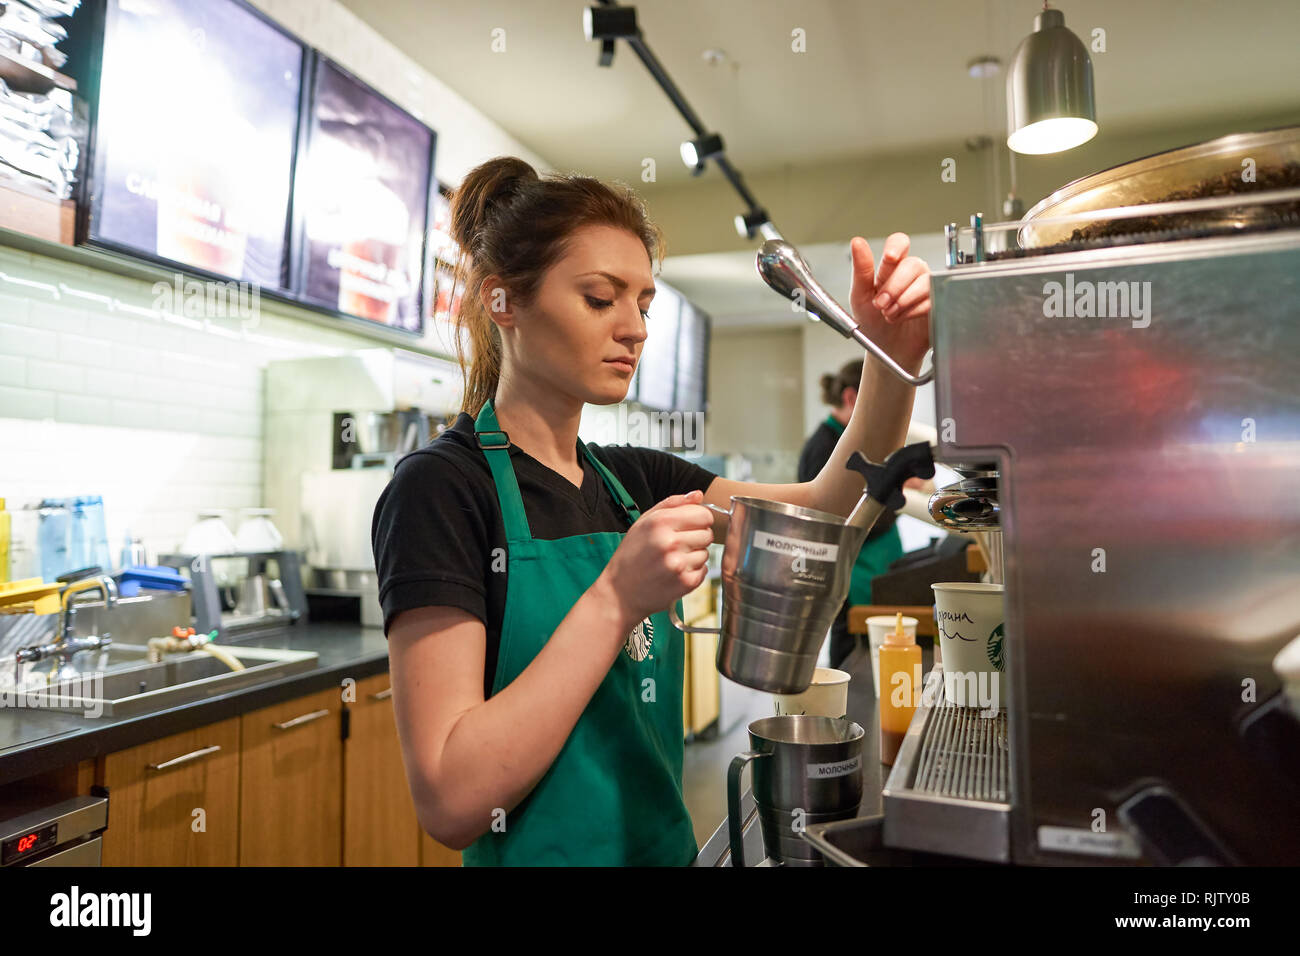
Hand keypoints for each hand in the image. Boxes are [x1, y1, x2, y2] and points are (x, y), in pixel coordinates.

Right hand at [597, 490, 712, 627]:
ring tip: (673, 560)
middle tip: (678, 545)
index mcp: (660, 522)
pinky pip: (703, 570)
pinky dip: (693, 571)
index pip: (704, 514)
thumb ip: (672, 504)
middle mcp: (670, 542)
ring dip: (694, 556)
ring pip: (706, 553)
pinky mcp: (684, 583)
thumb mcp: (644, 522)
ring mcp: (678, 564)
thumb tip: (698, 494)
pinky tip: (675, 572)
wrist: (620, 592)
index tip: (689, 526)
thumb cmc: (631, 554)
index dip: (699, 519)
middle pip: (707, 534)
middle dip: (697, 538)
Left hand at [847, 234, 930, 371]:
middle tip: (881, 304)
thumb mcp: (860, 296)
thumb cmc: (873, 321)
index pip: (900, 243)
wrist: (885, 349)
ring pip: (924, 282)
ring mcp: (926, 287)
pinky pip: (933, 299)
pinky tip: (904, 318)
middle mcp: (911, 273)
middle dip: (894, 286)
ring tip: (890, 315)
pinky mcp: (937, 302)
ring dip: (903, 301)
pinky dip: (914, 311)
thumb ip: (861, 270)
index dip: (897, 247)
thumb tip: (857, 242)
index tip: (890, 258)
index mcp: (892, 266)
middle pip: (912, 264)